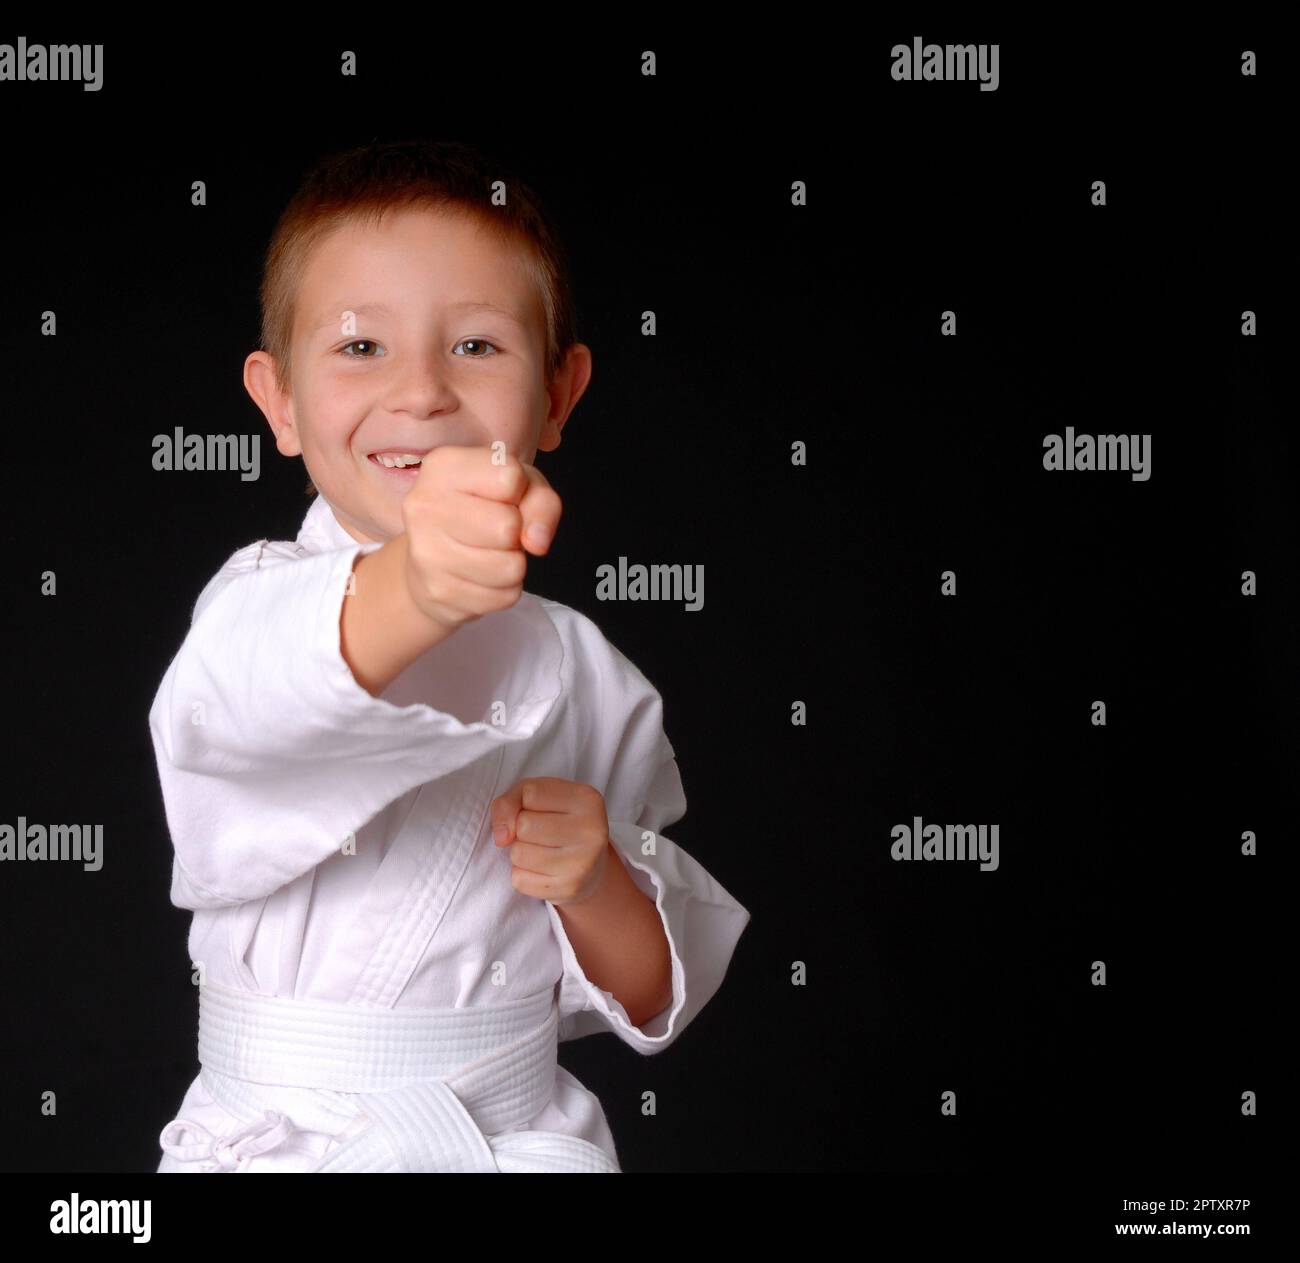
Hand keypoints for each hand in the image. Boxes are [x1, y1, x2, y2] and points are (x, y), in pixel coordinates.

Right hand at [400, 446, 561, 630]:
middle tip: (496, 532)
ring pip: (510, 567)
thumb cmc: (481, 512)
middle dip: (515, 533)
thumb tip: (537, 542)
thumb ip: (541, 502)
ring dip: (512, 564)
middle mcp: (425, 506)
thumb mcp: (519, 489)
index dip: (518, 492)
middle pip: (507, 527)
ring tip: (490, 553)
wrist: (429, 563)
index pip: (509, 477)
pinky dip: (503, 589)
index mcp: (442, 466)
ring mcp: (427, 552)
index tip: (499, 497)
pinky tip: (480, 576)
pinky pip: (504, 596)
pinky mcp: (439, 592)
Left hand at [490, 778, 611, 906]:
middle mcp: (591, 831)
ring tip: (542, 851)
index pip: (531, 793)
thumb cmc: (559, 822)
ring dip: (520, 852)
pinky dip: (523, 874)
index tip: (542, 811)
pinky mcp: (569, 889)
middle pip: (523, 825)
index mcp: (588, 800)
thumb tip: (501, 837)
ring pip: (518, 853)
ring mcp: (582, 862)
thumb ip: (509, 802)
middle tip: (543, 835)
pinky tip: (543, 870)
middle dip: (521, 830)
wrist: (590, 867)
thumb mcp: (538, 798)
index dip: (526, 803)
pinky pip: (519, 879)